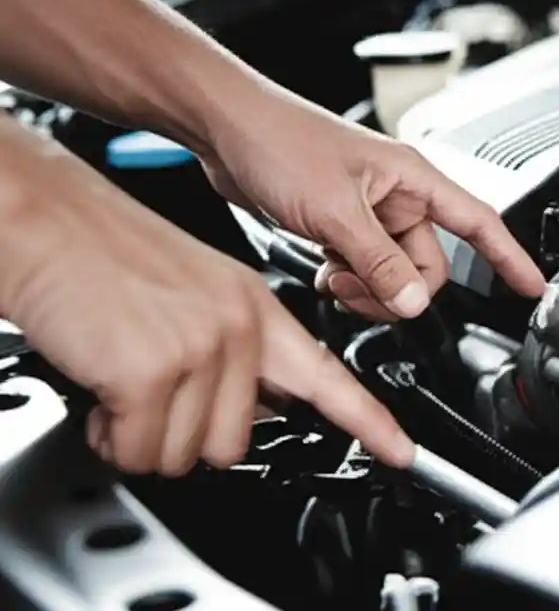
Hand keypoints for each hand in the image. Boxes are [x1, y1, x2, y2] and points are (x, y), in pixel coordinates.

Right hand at [0, 119, 413, 474]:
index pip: (329, 377)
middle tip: (148, 397)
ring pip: (185, 455)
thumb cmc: (102, 254)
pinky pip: (137, 450)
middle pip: (235, 443)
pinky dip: (109, 436)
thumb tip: (253, 409)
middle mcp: (237, 329)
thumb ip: (234, 347)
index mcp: (254, 309)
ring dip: (142, 437)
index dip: (369, 423)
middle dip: (181, 436)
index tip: (400, 452)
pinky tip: (100, 394)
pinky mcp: (150, 372)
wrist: (43, 218)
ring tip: (120, 385)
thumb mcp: (196, 292)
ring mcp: (199, 350)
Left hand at [200, 86, 544, 320]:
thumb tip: (412, 303)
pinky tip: (322, 271)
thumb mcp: (335, 212)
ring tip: (333, 277)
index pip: (479, 223)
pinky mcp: (339, 224)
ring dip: (367, 288)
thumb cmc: (279, 141)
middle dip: (398, 288)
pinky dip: (346, 281)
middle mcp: (397, 196)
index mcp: (413, 179)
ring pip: (391, 272)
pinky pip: (362, 269)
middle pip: (427, 265)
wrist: (225, 129)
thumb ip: (379, 263)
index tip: (531, 288)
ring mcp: (368, 212)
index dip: (510, 258)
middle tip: (361, 289)